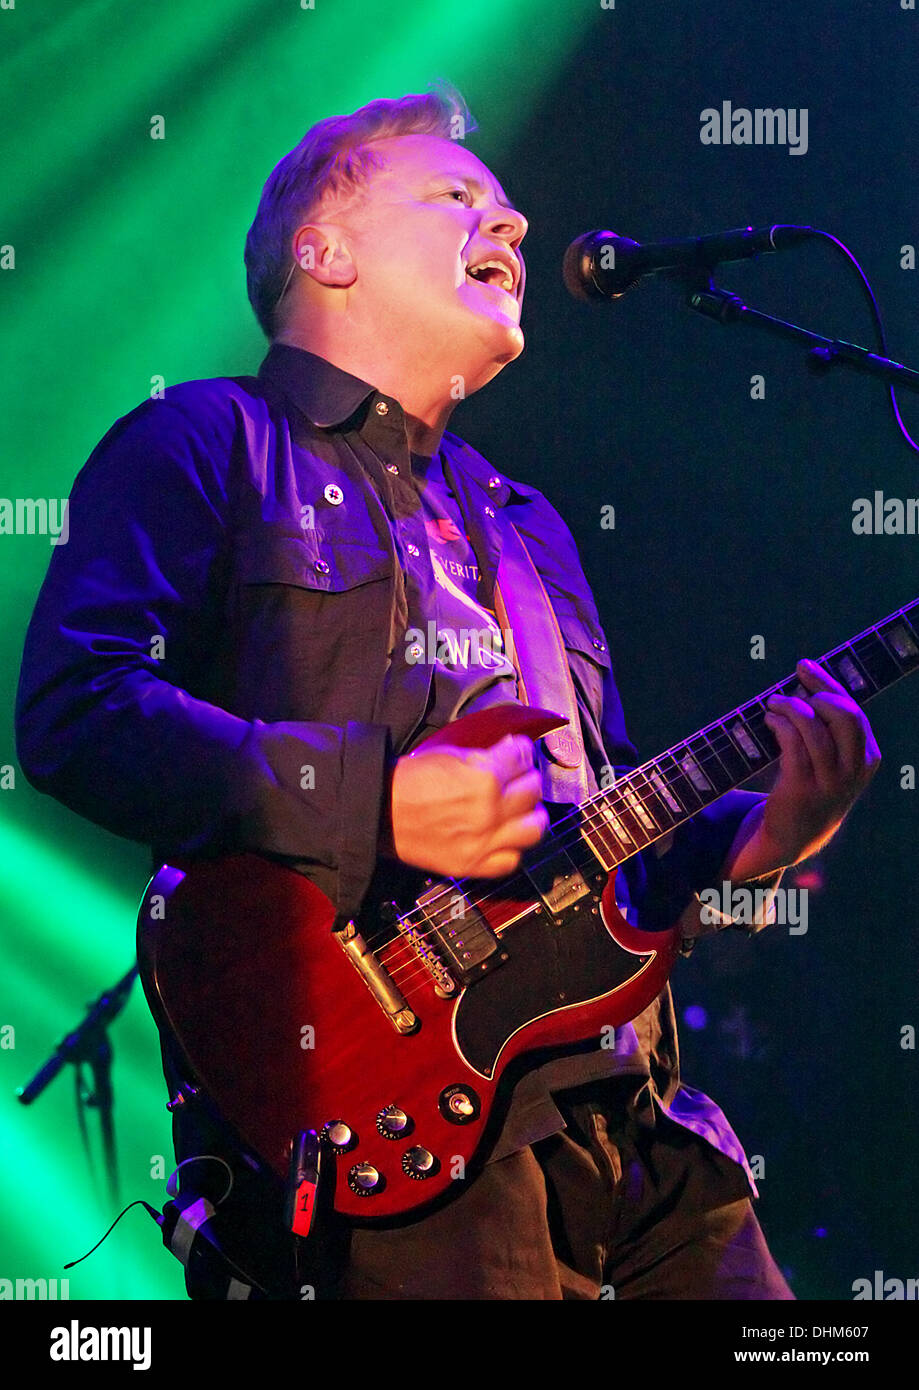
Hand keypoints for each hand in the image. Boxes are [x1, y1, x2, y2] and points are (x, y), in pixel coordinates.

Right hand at [384, 733, 548, 877]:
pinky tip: (506, 837)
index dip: (521, 750)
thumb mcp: (450, 755)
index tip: (518, 752)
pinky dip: (513, 849)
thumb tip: (510, 752)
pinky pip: (511, 861)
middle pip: (533, 791)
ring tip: (523, 810)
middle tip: (519, 777)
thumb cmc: (409, 782)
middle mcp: (490, 812)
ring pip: (533, 829)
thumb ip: (485, 756)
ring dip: (531, 815)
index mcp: (485, 779)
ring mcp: (484, 841)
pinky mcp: (473, 864)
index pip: (522, 757)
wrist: (380, 811)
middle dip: (527, 778)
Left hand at [755, 657, 880, 867]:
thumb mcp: (832, 759)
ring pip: (814, 728)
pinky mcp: (802, 788)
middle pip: (843, 715)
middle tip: (791, 692)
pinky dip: (779, 725)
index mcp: (867, 757)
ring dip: (790, 707)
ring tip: (773, 704)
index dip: (827, 684)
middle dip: (815, 694)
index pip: (853, 710)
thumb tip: (804, 683)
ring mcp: (829, 781)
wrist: (796, 835)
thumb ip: (827, 726)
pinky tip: (770, 720)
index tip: (804, 666)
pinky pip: (792, 744)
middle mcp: (854, 770)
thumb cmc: (811, 784)